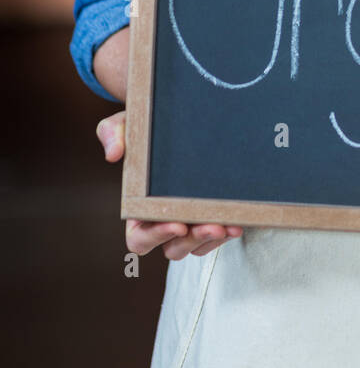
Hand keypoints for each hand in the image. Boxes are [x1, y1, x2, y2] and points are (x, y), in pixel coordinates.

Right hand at [97, 111, 242, 259]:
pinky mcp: (206, 217)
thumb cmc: (144, 129)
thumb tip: (113, 154)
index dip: (157, 236)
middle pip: (173, 248)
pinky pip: (215, 237)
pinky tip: (239, 221)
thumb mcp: (125, 125)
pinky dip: (227, 232)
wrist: (174, 120)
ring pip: (196, 246)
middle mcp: (161, 221)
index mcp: (137, 210)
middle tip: (213, 226)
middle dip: (193, 239)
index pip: (140, 238)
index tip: (178, 224)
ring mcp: (186, 222)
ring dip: (213, 239)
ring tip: (230, 225)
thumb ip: (112, 133)